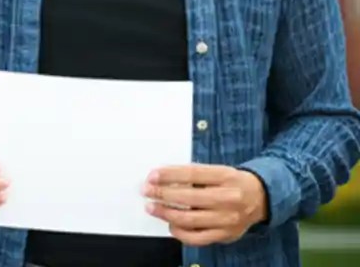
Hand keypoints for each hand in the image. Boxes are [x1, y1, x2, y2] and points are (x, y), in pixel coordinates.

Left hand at [143, 164, 267, 245]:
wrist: (262, 199)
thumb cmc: (233, 183)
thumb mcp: (218, 170)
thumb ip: (194, 174)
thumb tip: (162, 178)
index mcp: (226, 177)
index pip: (193, 174)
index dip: (169, 175)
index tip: (152, 176)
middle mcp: (229, 199)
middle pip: (189, 197)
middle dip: (163, 194)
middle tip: (147, 191)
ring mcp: (228, 219)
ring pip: (190, 220)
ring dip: (166, 213)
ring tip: (152, 207)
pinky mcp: (226, 235)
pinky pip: (198, 238)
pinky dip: (180, 233)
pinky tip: (170, 225)